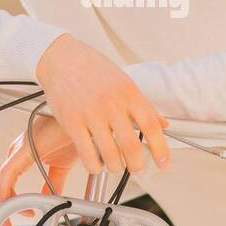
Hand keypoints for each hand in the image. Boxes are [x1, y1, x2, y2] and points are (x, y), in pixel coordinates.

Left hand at [0, 115, 76, 225]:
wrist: (84, 122)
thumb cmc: (72, 134)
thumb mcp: (62, 165)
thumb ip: (53, 182)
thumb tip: (51, 198)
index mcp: (23, 154)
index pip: (6, 182)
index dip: (9, 202)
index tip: (25, 216)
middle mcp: (16, 152)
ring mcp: (18, 150)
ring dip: (1, 206)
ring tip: (9, 223)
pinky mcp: (23, 150)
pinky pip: (7, 176)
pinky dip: (7, 194)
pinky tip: (16, 207)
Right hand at [33, 34, 171, 176]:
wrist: (61, 58)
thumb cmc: (94, 69)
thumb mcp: (124, 82)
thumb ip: (143, 105)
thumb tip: (163, 124)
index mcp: (129, 93)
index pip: (151, 126)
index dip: (160, 149)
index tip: (163, 163)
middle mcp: (112, 104)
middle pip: (131, 146)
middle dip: (137, 165)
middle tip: (137, 168)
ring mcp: (91, 114)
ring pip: (110, 155)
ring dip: (116, 167)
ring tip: (115, 165)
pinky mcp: (72, 122)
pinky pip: (87, 154)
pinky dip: (95, 166)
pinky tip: (96, 164)